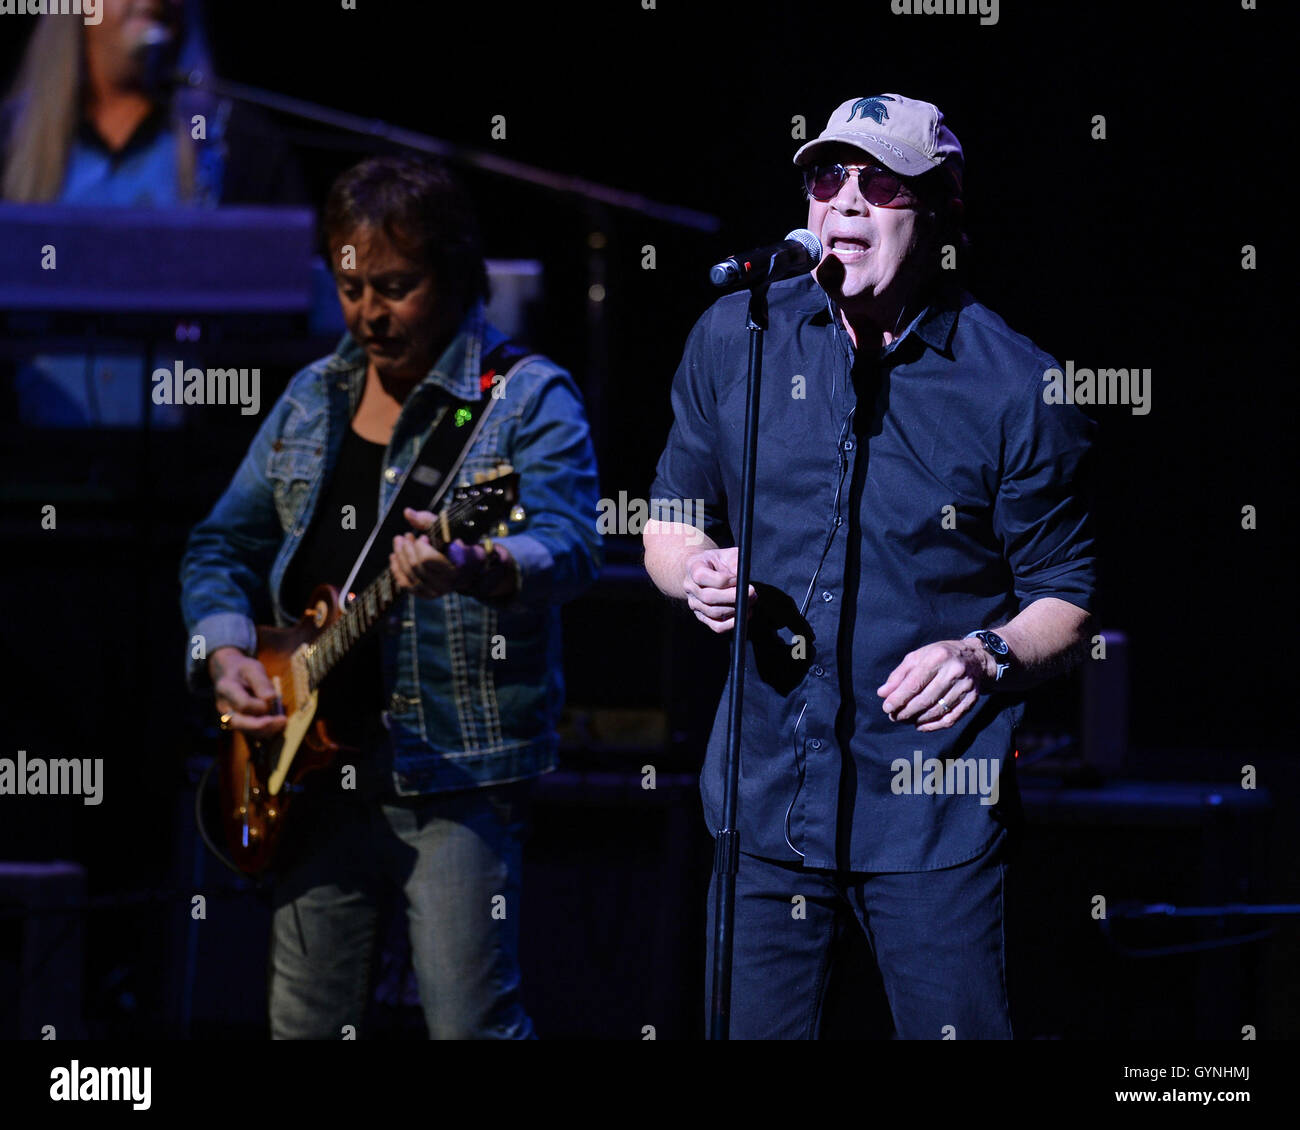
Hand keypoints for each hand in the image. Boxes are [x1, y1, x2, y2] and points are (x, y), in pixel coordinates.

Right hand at [209, 646, 286, 736]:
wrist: (229, 673)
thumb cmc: (242, 669)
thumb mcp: (253, 668)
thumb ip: (261, 682)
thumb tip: (271, 698)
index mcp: (226, 688)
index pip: (243, 704)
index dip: (260, 705)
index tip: (272, 699)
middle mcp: (224, 706)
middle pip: (240, 723)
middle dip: (262, 725)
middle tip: (282, 720)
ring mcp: (228, 716)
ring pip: (245, 731)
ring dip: (265, 730)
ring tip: (282, 722)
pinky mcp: (236, 722)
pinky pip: (249, 732)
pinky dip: (264, 731)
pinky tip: (277, 725)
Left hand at [390, 507, 498, 597]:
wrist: (470, 568)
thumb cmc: (458, 544)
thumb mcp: (448, 529)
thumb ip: (427, 520)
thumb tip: (406, 512)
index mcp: (456, 566)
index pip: (428, 559)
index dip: (419, 546)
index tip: (422, 537)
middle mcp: (448, 583)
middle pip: (416, 566)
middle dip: (406, 548)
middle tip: (405, 536)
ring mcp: (437, 592)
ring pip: (409, 575)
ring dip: (400, 556)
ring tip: (398, 541)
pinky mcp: (428, 596)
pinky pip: (406, 585)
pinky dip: (397, 570)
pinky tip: (394, 556)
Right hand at [683, 546, 756, 633]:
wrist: (708, 570)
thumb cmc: (720, 561)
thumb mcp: (728, 554)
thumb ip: (735, 562)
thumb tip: (741, 577)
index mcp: (693, 567)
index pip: (701, 576)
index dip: (723, 579)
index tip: (739, 578)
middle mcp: (690, 587)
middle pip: (708, 597)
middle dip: (733, 596)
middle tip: (752, 592)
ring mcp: (694, 604)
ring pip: (714, 612)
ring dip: (736, 608)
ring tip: (751, 599)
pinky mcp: (703, 617)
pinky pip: (717, 626)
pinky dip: (733, 623)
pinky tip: (744, 612)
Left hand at [877, 639, 993, 731]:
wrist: (975, 658)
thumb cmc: (939, 656)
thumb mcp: (917, 657)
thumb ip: (898, 675)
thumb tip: (882, 694)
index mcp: (938, 657)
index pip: (914, 683)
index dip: (898, 698)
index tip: (887, 708)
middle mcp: (954, 672)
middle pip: (925, 700)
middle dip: (906, 712)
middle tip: (894, 717)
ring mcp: (965, 687)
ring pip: (937, 711)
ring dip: (917, 719)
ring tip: (905, 720)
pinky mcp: (972, 699)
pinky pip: (950, 719)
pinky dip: (933, 726)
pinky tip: (921, 725)